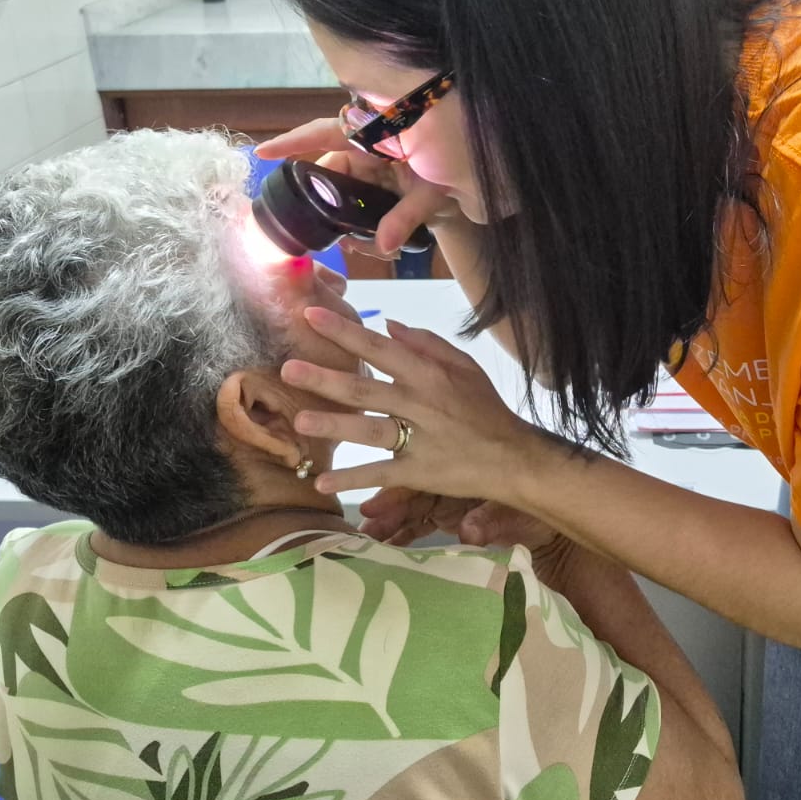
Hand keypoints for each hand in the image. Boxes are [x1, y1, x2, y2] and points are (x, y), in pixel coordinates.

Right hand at [255, 119, 459, 254]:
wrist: (478, 177)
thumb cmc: (457, 167)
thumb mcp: (433, 191)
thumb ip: (407, 216)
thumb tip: (385, 245)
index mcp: (378, 133)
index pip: (327, 131)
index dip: (295, 141)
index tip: (264, 153)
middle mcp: (370, 146)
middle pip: (333, 172)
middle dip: (330, 206)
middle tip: (337, 237)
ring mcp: (375, 164)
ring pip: (344, 191)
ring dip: (350, 222)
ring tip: (366, 245)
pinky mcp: (381, 181)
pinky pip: (359, 201)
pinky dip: (363, 225)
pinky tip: (375, 243)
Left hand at [282, 307, 560, 509]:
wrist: (512, 457)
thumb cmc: (485, 409)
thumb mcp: (465, 367)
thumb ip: (427, 343)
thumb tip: (388, 324)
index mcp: (428, 374)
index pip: (379, 348)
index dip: (344, 332)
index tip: (310, 316)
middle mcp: (419, 404)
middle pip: (365, 389)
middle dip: (325, 379)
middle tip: (288, 370)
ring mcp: (417, 440)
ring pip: (368, 431)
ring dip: (333, 427)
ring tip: (299, 422)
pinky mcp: (417, 473)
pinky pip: (379, 475)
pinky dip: (351, 480)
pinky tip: (321, 482)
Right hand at [359, 486, 560, 549]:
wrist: (548, 518)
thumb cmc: (529, 507)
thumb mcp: (507, 510)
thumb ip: (486, 520)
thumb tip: (468, 534)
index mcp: (457, 466)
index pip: (418, 475)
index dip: (393, 494)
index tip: (370, 509)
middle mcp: (448, 479)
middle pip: (408, 491)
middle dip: (384, 508)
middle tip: (362, 525)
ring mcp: (447, 501)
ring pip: (410, 510)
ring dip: (388, 524)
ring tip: (363, 540)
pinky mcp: (451, 520)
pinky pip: (420, 526)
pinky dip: (401, 535)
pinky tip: (381, 547)